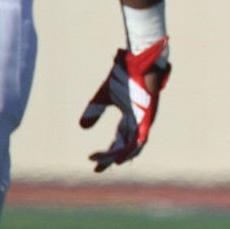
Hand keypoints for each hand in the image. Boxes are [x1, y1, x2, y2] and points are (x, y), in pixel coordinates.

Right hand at [79, 37, 169, 171]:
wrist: (138, 61)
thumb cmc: (124, 75)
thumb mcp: (104, 96)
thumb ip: (94, 111)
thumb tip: (82, 127)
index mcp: (130, 118)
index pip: (119, 142)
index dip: (107, 153)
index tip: (94, 163)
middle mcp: (138, 122)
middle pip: (125, 147)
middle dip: (111, 158)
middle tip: (97, 168)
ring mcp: (144, 120)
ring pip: (133, 146)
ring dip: (118, 155)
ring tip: (105, 164)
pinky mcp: (147, 116)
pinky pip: (139, 139)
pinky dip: (129, 149)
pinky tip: (119, 157)